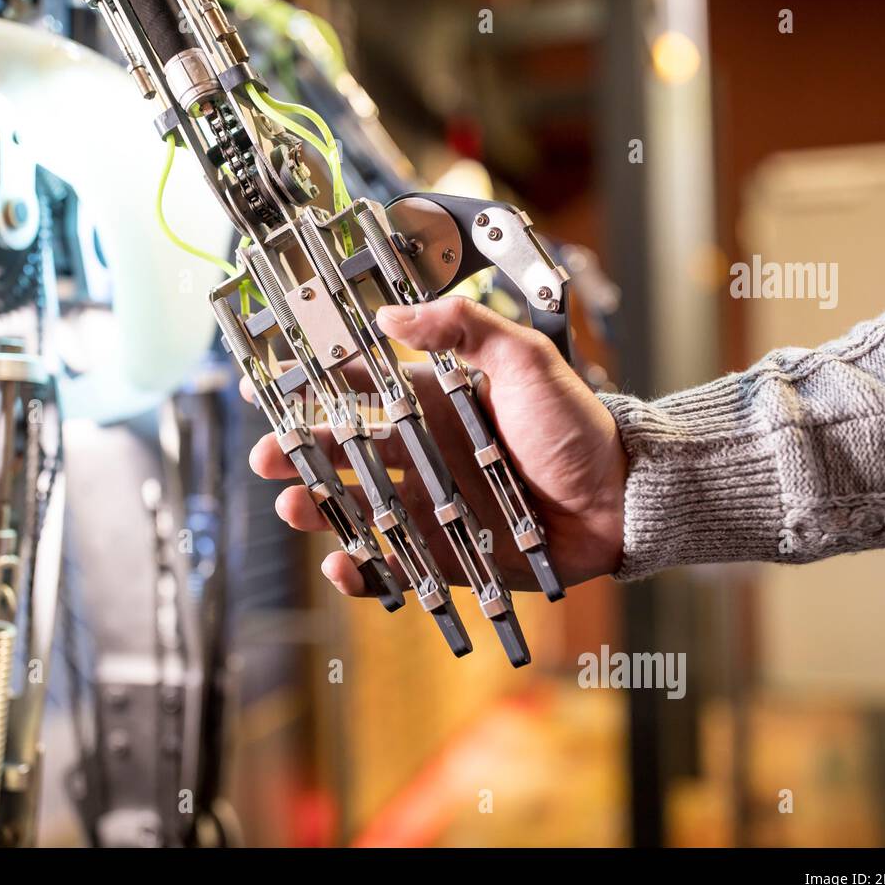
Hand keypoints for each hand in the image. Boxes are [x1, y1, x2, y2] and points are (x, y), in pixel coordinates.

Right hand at [243, 296, 627, 597]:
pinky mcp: (446, 554)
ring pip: (356, 507)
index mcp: (434, 403)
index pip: (358, 389)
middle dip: (297, 453)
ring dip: (317, 508)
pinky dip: (362, 569)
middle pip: (343, 452)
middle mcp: (423, 454)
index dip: (310, 384)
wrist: (620, 499)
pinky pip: (393, 563)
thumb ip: (465, 327)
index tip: (267, 382)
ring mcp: (430, 505)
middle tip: (264, 456)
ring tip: (290, 506)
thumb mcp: (525, 359)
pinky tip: (339, 563)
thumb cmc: (576, 425)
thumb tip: (393, 314)